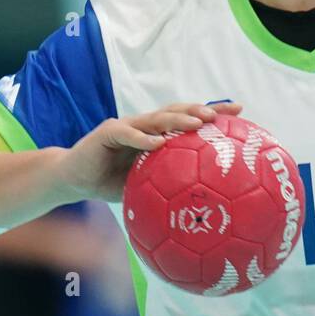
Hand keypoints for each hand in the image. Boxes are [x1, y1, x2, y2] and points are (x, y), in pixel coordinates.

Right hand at [56, 102, 241, 201]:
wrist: (74, 180)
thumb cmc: (112, 184)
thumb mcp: (146, 187)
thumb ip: (170, 188)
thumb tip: (205, 206)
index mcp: (157, 134)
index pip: (188, 118)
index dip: (212, 112)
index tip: (239, 111)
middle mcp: (144, 125)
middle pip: (176, 111)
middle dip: (200, 109)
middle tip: (221, 115)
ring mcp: (126, 126)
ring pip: (155, 118)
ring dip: (177, 119)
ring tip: (197, 123)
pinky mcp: (107, 132)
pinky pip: (127, 133)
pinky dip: (143, 138)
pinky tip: (158, 143)